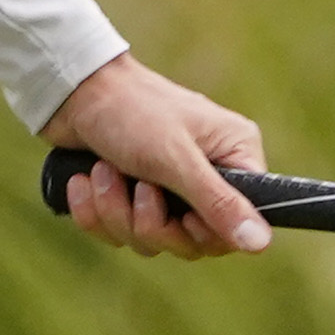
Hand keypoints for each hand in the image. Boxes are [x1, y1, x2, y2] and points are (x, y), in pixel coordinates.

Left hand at [45, 53, 270, 258]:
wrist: (72, 90)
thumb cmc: (133, 111)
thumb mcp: (177, 158)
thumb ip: (219, 203)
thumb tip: (262, 243)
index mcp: (234, 157)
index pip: (239, 225)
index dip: (206, 233)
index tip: (182, 218)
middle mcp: (207, 176)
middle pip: (190, 242)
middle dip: (149, 222)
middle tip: (137, 186)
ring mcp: (167, 189)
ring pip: (149, 240)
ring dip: (115, 211)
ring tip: (102, 171)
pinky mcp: (130, 196)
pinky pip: (118, 233)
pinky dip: (94, 211)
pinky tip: (83, 181)